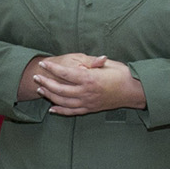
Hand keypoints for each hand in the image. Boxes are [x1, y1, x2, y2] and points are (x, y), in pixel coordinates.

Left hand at [30, 53, 145, 115]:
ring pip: (63, 101)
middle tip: (36, 76)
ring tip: (40, 89)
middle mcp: (86, 92)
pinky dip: (60, 110)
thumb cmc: (123, 75)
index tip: (43, 64)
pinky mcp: (90, 109)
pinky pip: (72, 112)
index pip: (66, 73)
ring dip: (50, 96)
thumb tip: (95, 57)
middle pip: (60, 89)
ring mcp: (88, 102)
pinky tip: (52, 108)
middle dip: (46, 82)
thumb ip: (96, 62)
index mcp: (90, 78)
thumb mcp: (110, 64)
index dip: (53, 68)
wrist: (134, 92)